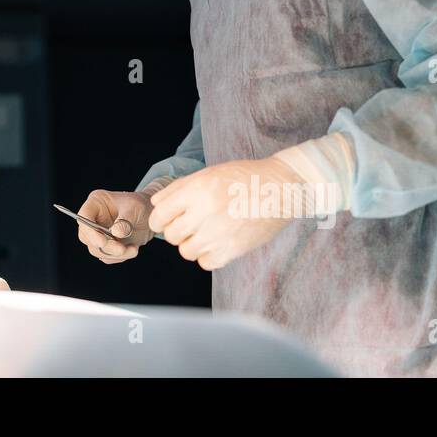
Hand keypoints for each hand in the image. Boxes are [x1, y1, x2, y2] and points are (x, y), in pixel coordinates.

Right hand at [76, 189, 153, 263]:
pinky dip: (119, 258)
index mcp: (96, 203)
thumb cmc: (141, 206)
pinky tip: (132, 249)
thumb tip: (115, 234)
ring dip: (114, 254)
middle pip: (86, 237)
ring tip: (133, 249)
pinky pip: (106, 257)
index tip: (103, 242)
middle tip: (122, 249)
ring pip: (96, 250)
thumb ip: (125, 221)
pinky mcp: (105, 245)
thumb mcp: (136, 208)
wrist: (151, 217)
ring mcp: (98, 233)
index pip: (84, 217)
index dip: (90, 231)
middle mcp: (93, 218)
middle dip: (105, 246)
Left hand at [148, 158, 305, 269]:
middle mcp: (204, 212)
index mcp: (196, 190)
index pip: (159, 215)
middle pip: (171, 235)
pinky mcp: (232, 250)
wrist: (280, 189)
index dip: (159, 220)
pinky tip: (218, 242)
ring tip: (206, 232)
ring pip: (186, 251)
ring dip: (192, 244)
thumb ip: (179, 188)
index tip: (165, 221)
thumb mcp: (208, 174)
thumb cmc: (243, 178)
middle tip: (190, 225)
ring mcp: (218, 234)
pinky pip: (205, 263)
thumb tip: (156, 204)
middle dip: (177, 231)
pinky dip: (209, 255)